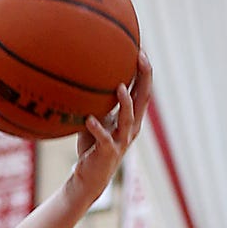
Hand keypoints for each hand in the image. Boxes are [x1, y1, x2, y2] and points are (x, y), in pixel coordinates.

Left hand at [71, 51, 150, 201]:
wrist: (88, 177)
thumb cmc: (91, 145)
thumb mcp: (95, 118)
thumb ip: (95, 102)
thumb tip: (82, 78)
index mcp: (131, 118)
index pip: (143, 90)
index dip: (144, 71)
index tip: (140, 50)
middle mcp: (131, 127)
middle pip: (144, 99)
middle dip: (144, 78)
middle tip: (140, 58)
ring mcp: (121, 141)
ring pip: (128, 119)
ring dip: (125, 102)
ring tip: (118, 87)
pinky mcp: (108, 153)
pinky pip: (105, 139)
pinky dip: (98, 129)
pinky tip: (89, 119)